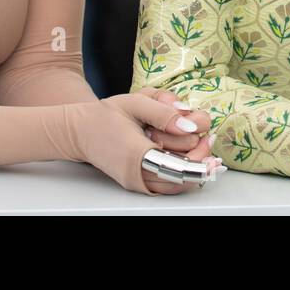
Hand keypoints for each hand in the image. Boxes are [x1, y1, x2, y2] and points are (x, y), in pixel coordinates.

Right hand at [65, 89, 219, 193]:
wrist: (79, 132)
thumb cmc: (105, 116)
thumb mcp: (135, 103)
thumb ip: (165, 113)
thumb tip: (191, 125)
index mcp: (136, 154)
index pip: (179, 166)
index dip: (200, 156)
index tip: (209, 137)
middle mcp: (136, 174)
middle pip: (182, 175)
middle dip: (198, 154)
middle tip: (207, 135)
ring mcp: (136, 182)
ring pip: (176, 185)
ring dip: (193, 166)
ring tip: (202, 144)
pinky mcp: (136, 183)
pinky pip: (166, 185)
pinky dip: (182, 173)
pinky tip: (191, 157)